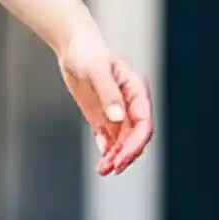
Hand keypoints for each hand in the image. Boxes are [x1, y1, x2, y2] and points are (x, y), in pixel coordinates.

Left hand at [57, 29, 153, 175]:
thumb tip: (118, 118)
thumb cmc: (88, 54)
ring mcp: (117, 113)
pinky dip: (106, 153)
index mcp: (137, 92)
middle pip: (135, 137)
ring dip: (115, 158)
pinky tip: (100, 163)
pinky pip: (109, 140)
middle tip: (110, 169)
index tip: (122, 157)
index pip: (144, 124)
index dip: (135, 143)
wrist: (74, 49)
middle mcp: (131, 105)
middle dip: (125, 155)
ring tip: (102, 171)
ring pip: (123, 142)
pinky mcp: (104, 118)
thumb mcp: (97, 71)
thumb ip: (108, 94)